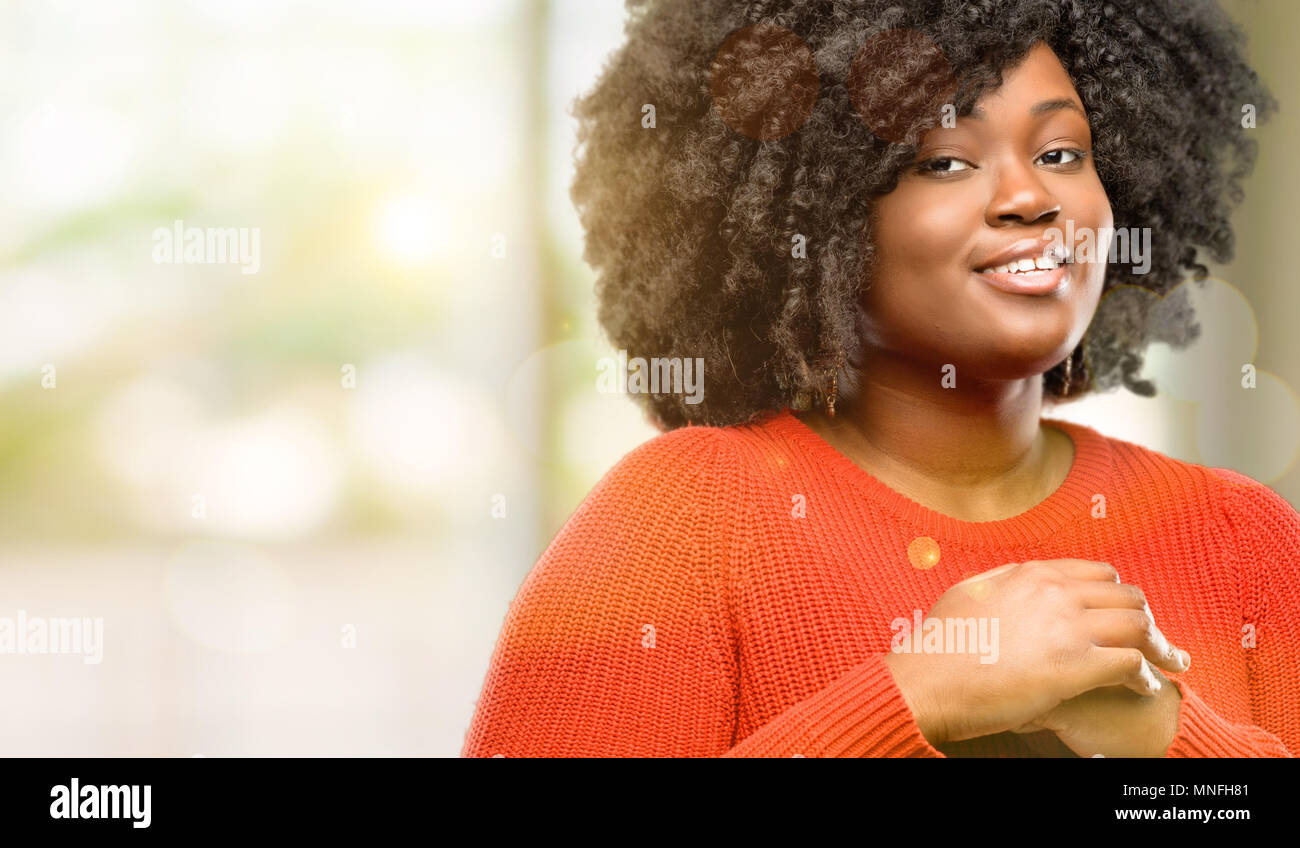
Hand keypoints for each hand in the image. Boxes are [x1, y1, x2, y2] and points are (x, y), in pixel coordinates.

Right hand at [884, 559, 1189, 745]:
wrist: (928, 680)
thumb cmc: (939, 644)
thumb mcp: (968, 593)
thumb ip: (1004, 581)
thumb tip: (1020, 579)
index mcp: (1032, 573)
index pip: (1098, 573)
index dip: (1119, 594)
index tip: (1126, 614)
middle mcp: (1056, 593)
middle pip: (1127, 596)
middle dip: (1147, 619)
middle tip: (1156, 641)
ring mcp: (1068, 628)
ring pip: (1138, 625)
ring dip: (1158, 646)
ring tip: (1167, 664)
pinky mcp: (1076, 667)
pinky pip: (1131, 664)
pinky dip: (1145, 676)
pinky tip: (1146, 688)